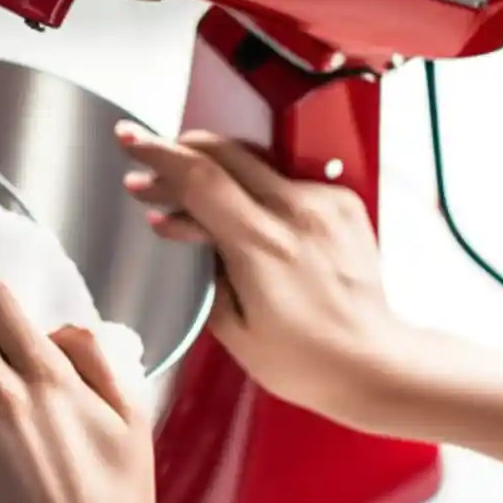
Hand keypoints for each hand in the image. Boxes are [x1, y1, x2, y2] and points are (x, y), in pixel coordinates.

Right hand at [116, 123, 410, 428]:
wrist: (374, 362)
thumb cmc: (304, 359)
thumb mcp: (232, 326)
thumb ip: (200, 267)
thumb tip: (172, 224)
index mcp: (263, 246)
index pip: (200, 177)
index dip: (157, 154)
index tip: (128, 139)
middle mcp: (297, 213)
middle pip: (223, 152)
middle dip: (177, 150)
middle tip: (147, 166)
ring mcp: (324, 202)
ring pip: (253, 161)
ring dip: (213, 168)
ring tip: (187, 193)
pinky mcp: (342, 201)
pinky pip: (284, 177)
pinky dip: (253, 187)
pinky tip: (240, 212)